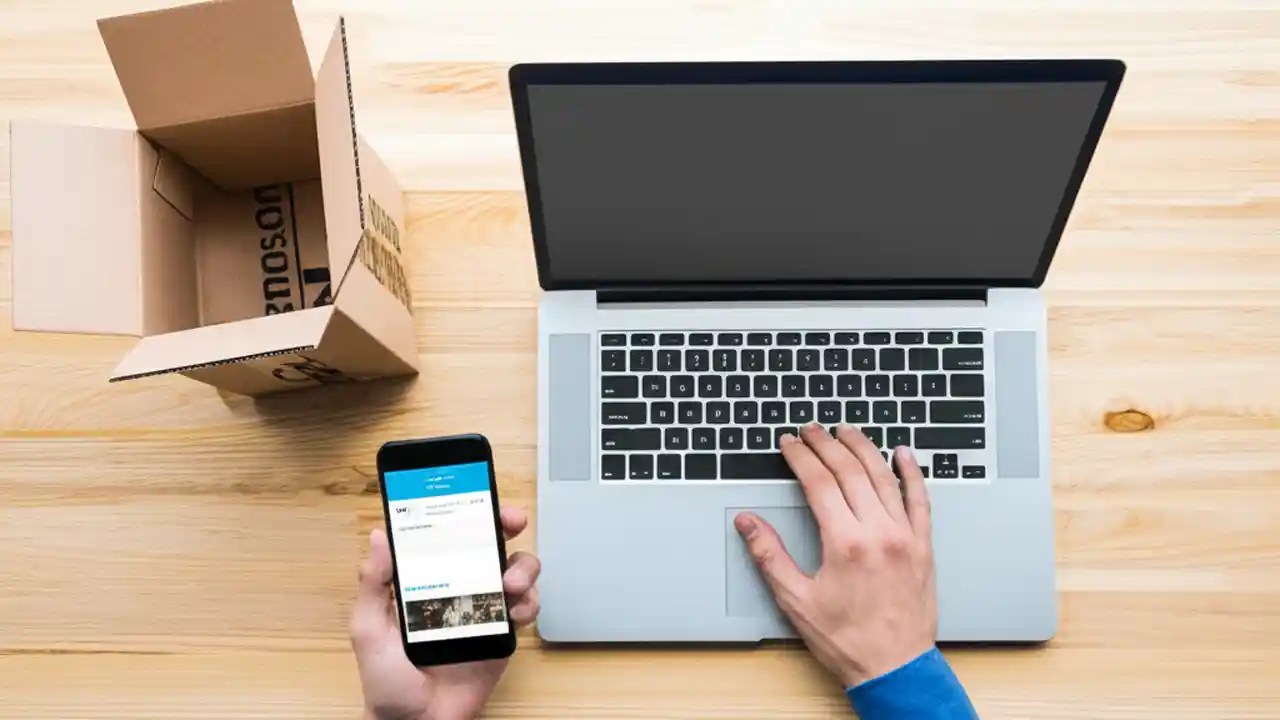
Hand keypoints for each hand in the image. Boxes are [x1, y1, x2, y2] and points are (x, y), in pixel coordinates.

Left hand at [350, 507, 540, 719]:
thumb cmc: (386, 681)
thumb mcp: (368, 629)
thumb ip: (372, 584)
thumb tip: (378, 536)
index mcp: (425, 579)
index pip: (448, 535)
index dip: (465, 511)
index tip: (475, 495)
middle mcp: (458, 587)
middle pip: (490, 543)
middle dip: (505, 524)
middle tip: (511, 522)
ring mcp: (483, 609)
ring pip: (516, 570)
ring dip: (522, 566)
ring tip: (511, 581)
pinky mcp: (503, 633)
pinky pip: (526, 607)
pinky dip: (529, 603)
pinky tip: (516, 611)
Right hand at [735, 423, 936, 686]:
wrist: (894, 667)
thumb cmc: (846, 639)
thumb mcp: (796, 600)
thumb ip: (769, 556)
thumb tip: (748, 523)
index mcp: (845, 543)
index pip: (819, 483)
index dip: (800, 457)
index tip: (788, 443)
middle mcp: (878, 533)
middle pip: (850, 472)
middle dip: (826, 444)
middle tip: (811, 430)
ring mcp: (905, 536)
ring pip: (884, 477)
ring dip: (863, 448)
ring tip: (847, 430)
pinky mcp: (923, 546)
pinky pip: (920, 499)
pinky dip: (911, 473)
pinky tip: (903, 454)